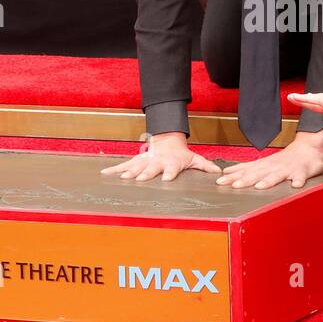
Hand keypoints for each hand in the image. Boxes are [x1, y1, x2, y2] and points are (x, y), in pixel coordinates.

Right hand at [99, 132, 221, 182]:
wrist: (167, 141)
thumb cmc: (181, 155)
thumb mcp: (194, 159)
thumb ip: (205, 166)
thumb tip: (218, 173)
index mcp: (171, 163)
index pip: (172, 169)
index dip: (170, 173)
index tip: (167, 179)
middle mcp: (157, 162)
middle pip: (151, 169)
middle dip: (146, 174)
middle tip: (140, 180)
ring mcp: (146, 161)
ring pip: (136, 167)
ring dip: (129, 172)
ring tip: (122, 178)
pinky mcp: (136, 161)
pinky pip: (123, 166)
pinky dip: (113, 170)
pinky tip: (104, 174)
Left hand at [216, 128, 322, 189]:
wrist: (307, 149)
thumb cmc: (284, 159)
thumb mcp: (263, 162)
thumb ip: (246, 168)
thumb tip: (226, 171)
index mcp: (264, 165)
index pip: (245, 170)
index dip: (233, 175)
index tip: (220, 181)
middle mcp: (273, 167)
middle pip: (258, 174)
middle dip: (246, 180)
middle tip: (233, 185)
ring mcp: (287, 169)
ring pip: (277, 175)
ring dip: (268, 181)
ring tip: (259, 186)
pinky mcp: (302, 172)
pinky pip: (301, 177)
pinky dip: (298, 181)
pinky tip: (295, 186)